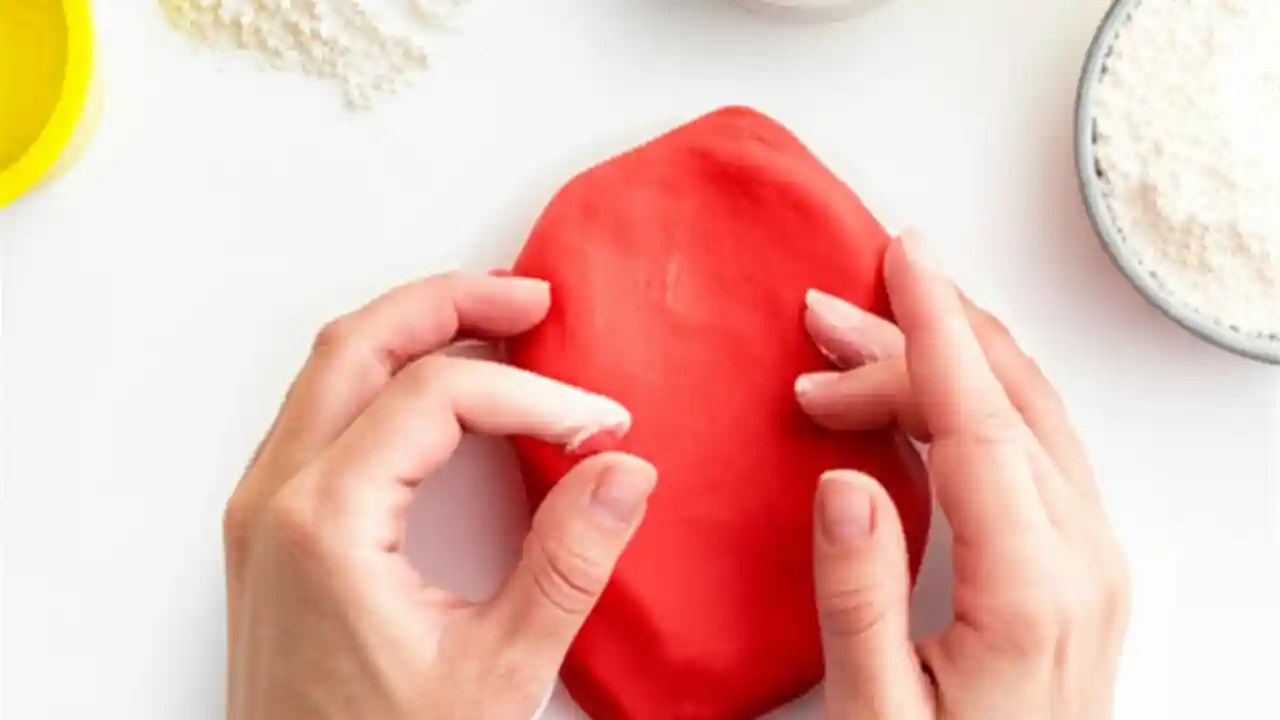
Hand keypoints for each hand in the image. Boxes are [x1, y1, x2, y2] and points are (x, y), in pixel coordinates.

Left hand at [224, 272, 655, 719]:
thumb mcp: (496, 673)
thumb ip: (568, 565)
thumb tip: (624, 472)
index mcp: (325, 522)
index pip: (435, 396)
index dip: (532, 395)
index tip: (597, 425)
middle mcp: (277, 499)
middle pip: (359, 343)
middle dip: (452, 303)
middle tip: (532, 297)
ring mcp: (264, 510)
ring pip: (331, 367)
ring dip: (413, 329)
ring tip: (495, 321)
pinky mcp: (273, 529)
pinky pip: (321, 410)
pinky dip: (385, 374)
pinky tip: (442, 388)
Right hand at [795, 235, 1128, 718]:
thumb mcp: (879, 713)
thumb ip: (859, 599)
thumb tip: (843, 482)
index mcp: (1031, 589)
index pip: (978, 422)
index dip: (933, 331)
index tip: (902, 261)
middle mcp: (1081, 558)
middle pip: (999, 403)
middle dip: (912, 340)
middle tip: (824, 319)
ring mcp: (1091, 556)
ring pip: (1026, 413)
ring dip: (947, 358)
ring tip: (860, 340)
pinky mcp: (1080, 561)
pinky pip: (1037, 443)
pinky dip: (981, 394)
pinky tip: (935, 385)